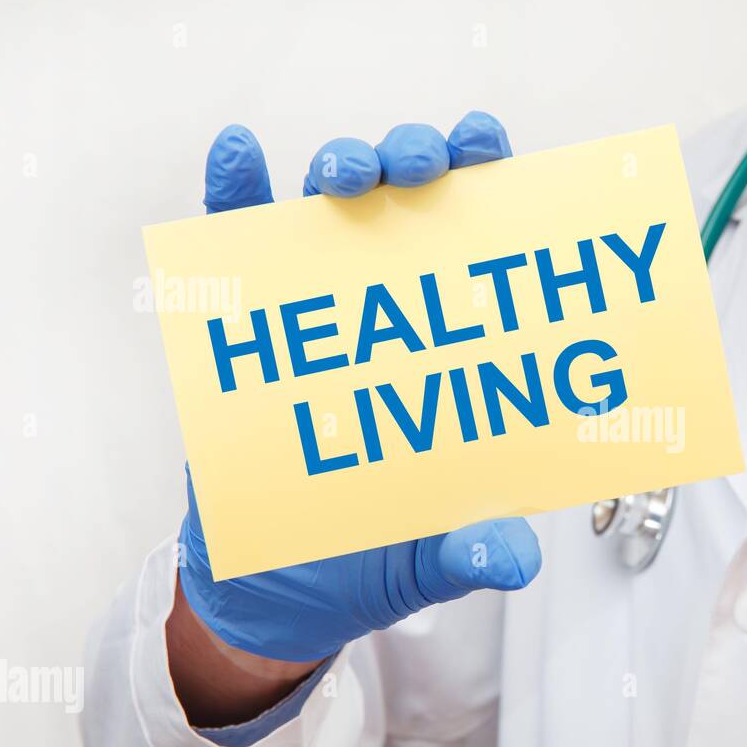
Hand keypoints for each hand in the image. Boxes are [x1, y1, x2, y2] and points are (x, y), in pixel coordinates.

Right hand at [181, 113, 537, 662]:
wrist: (281, 593)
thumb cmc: (373, 560)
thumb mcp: (430, 561)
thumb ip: (468, 553)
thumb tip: (513, 557)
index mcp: (456, 351)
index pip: (483, 248)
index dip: (493, 186)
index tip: (493, 153)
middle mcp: (394, 313)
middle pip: (414, 206)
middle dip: (419, 162)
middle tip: (419, 166)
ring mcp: (319, 314)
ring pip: (333, 211)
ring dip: (342, 169)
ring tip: (346, 176)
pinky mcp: (248, 332)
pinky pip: (237, 251)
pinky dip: (234, 198)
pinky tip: (239, 156)